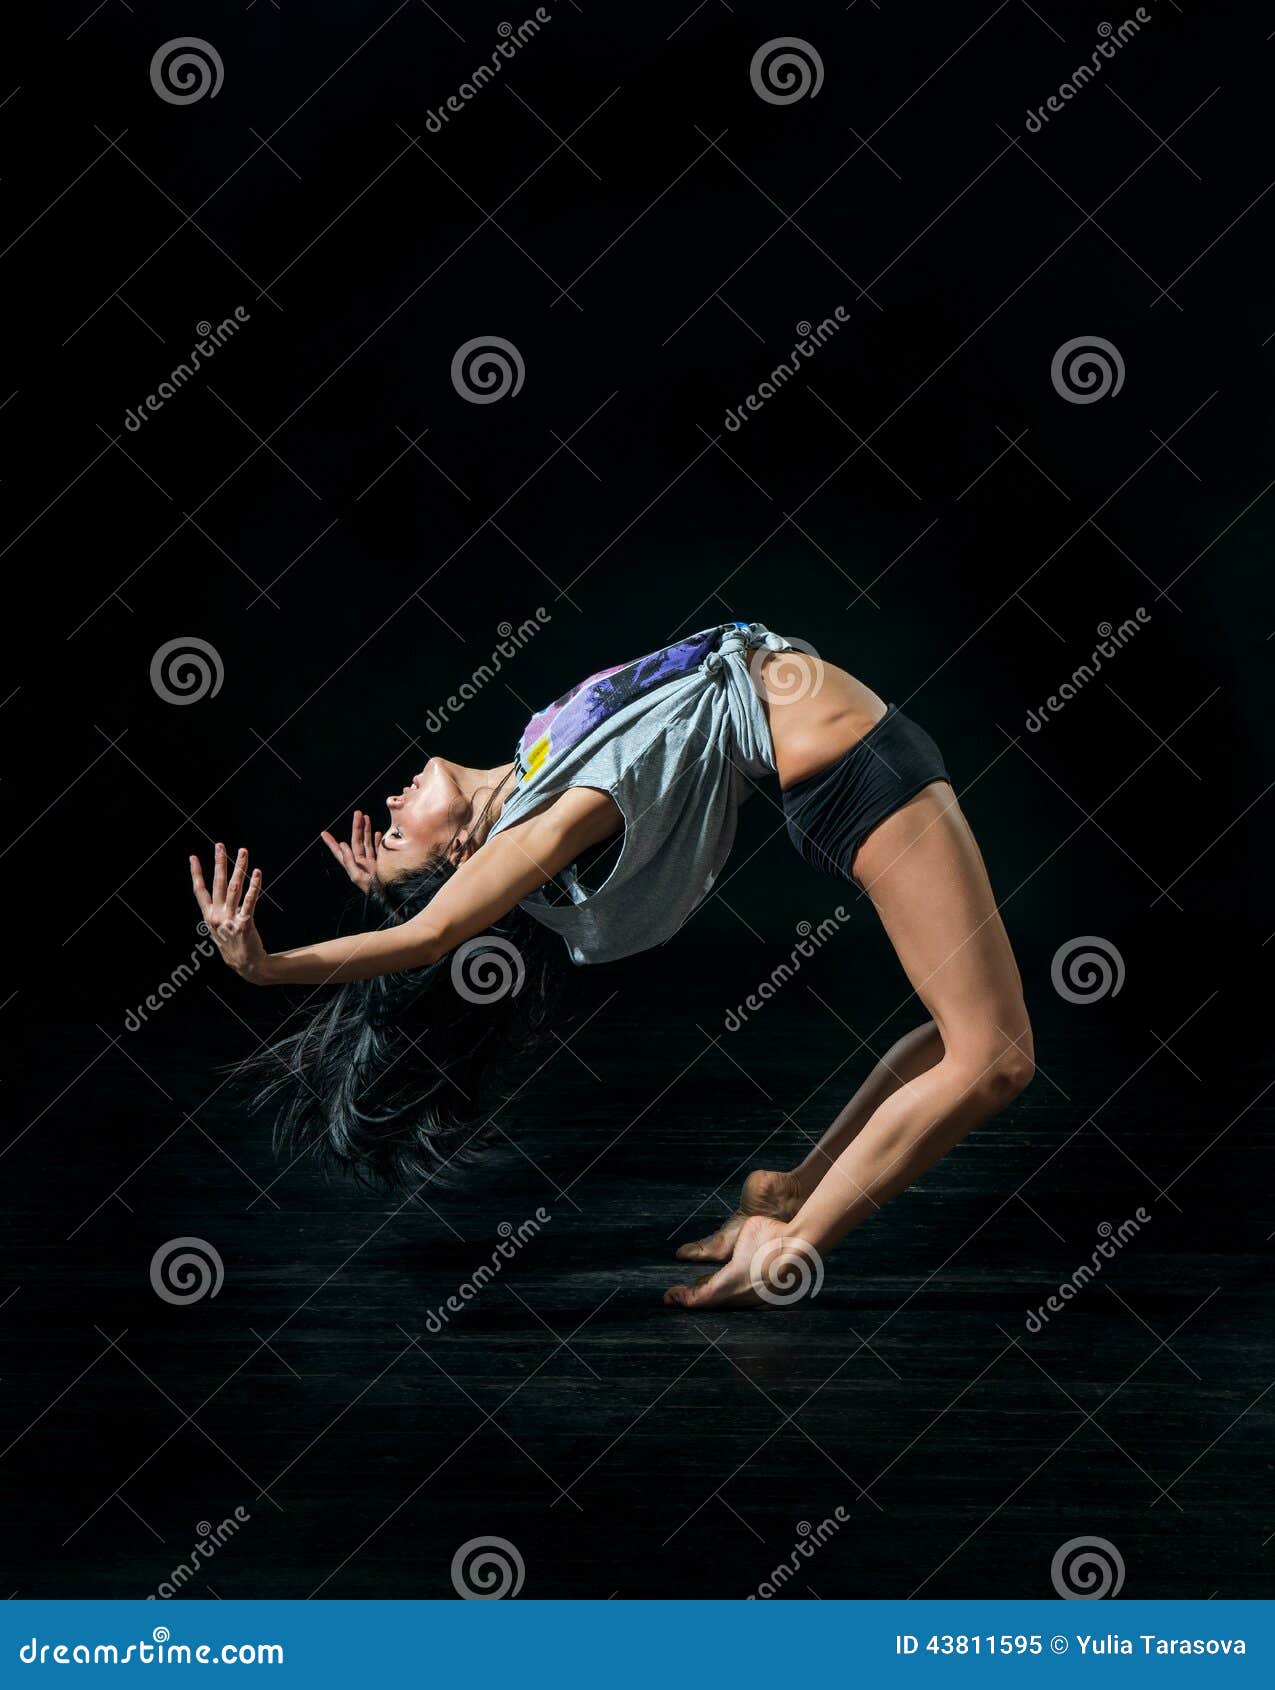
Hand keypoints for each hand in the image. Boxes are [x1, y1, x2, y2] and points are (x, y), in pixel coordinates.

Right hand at [190, 844, 267, 981]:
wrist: (247, 966)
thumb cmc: (233, 947)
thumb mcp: (218, 931)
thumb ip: (216, 915)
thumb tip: (215, 902)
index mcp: (209, 917)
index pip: (199, 890)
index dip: (196, 873)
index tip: (193, 857)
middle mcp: (217, 916)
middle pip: (218, 883)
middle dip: (219, 862)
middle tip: (220, 845)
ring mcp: (230, 920)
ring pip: (234, 887)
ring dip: (239, 867)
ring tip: (242, 851)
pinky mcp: (245, 923)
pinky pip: (250, 901)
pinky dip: (254, 886)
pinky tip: (257, 873)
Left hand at [320, 810, 380, 894]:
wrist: (388, 896)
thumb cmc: (372, 889)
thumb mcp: (357, 876)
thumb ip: (349, 860)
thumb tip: (343, 844)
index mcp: (352, 865)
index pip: (339, 851)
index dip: (331, 843)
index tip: (323, 833)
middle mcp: (360, 862)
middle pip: (356, 841)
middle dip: (356, 827)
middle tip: (357, 813)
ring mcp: (370, 862)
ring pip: (367, 842)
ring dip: (366, 830)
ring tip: (366, 817)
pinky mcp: (381, 863)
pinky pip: (377, 849)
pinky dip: (377, 840)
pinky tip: (378, 833)